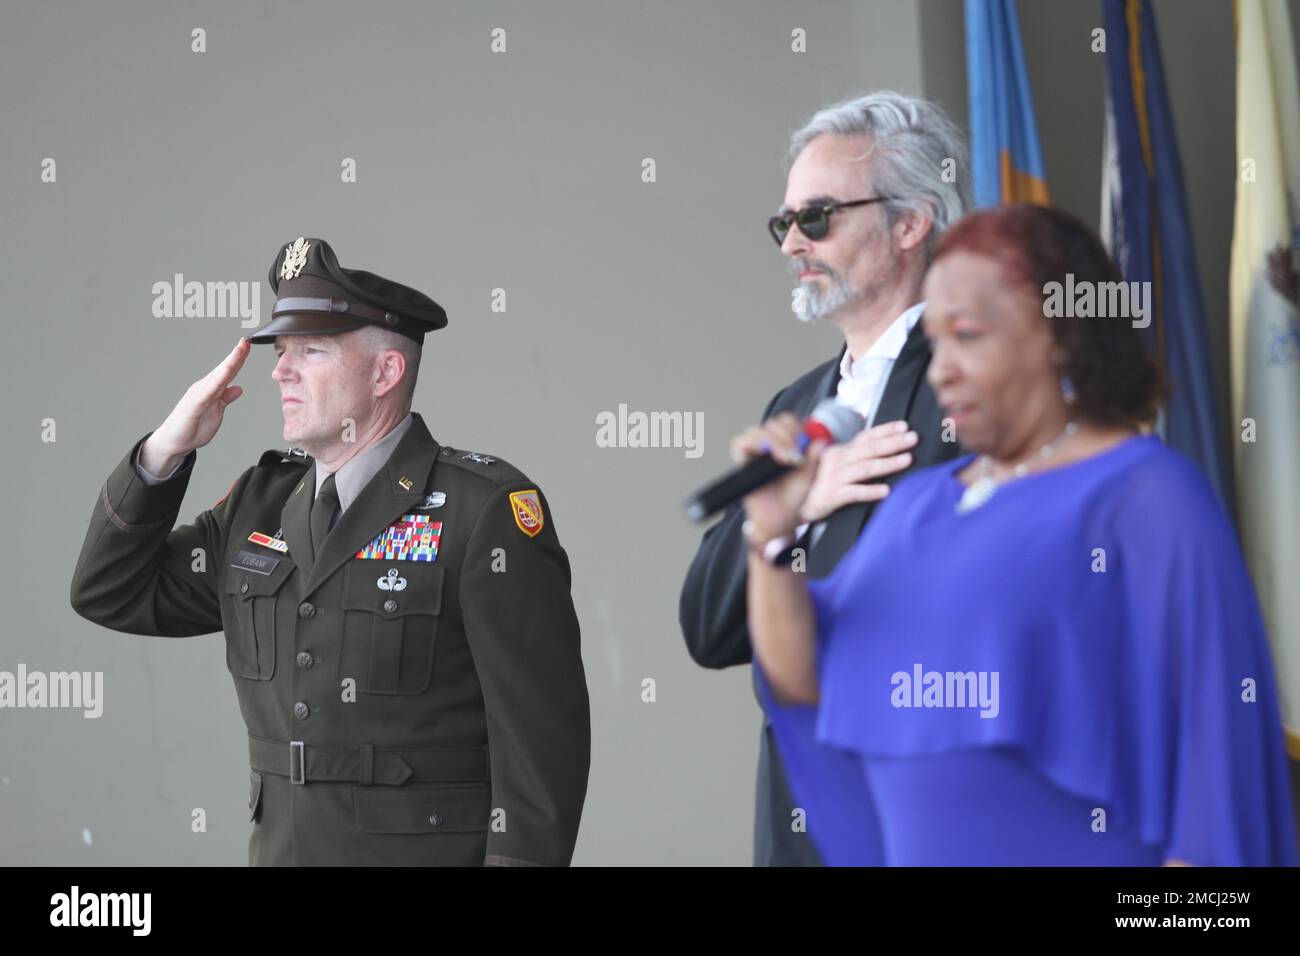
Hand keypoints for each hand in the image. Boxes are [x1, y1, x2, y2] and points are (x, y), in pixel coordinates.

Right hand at [141, 339, 249, 473]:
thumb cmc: (192, 427)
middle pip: (224, 370)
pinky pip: (208, 391)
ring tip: (239, 351)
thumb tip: (238, 388)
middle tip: (246, 342)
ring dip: (229, 363)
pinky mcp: (194, 405)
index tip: (247, 346)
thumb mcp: (216, 412)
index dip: (238, 359)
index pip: (228, 372)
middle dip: (235, 355)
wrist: (174, 442)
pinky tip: (226, 373)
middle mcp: (205, 388)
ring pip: (217, 376)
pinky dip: (217, 381)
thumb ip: (225, 399)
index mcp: (212, 390)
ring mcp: (199, 395)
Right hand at [731, 412, 827, 540]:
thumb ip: (814, 457)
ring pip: (760, 430)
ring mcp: (755, 453)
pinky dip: (754, 445)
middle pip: (774, 423)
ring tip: (786, 458)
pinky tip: (769, 456)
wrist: (781, 521)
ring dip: (775, 440)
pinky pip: (740, 443)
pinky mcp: (743, 462)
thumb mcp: (809, 476)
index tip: (806, 442)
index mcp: (787, 446)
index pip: (788, 422)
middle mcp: (770, 447)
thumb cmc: (794, 501)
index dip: (797, 427)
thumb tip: (819, 440)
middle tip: (796, 453)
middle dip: (788, 435)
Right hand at [795, 419, 916, 522]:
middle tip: (912, 438)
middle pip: (868, 449)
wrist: (796, 504)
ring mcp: (834, 477)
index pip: (865, 437)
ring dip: (887, 463)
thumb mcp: (834, 464)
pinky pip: (853, 492)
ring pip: (864, 468)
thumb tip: (879, 443)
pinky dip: (870, 491)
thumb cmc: (817, 484)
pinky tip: (885, 491)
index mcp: (840, 451)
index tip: (904, 426)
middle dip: (893, 442)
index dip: (885, 430)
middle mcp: (837, 460)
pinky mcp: (831, 495)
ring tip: (906, 460)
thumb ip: (853, 454)